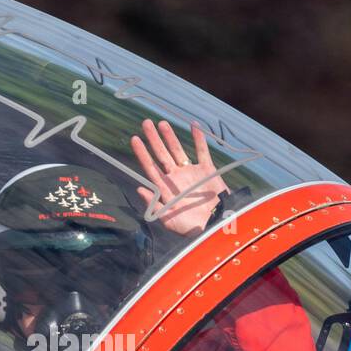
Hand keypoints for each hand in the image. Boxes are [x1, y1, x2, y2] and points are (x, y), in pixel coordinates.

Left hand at [131, 119, 229, 236]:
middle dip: (153, 139)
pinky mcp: (207, 171)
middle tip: (145, 123)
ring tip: (162, 123)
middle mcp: (176, 178)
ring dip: (170, 137)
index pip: (150, 167)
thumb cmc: (191, 227)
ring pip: (178, 150)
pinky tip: (194, 126)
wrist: (216, 226)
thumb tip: (139, 189)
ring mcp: (191, 173)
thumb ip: (154, 204)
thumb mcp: (168, 219)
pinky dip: (199, 139)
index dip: (142, 153)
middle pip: (161, 155)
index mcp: (166, 188)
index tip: (135, 139)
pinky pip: (202, 152)